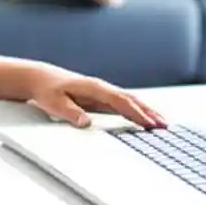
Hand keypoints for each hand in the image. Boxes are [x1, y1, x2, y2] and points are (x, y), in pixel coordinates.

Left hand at [26, 70, 166, 129]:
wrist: (40, 79)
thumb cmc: (47, 90)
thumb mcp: (54, 103)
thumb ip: (70, 112)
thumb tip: (85, 123)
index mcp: (93, 87)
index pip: (119, 101)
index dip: (135, 112)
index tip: (149, 123)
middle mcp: (101, 88)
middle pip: (130, 99)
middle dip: (148, 112)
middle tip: (165, 126)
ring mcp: (102, 92)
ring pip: (129, 101)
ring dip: (146, 111)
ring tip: (162, 124)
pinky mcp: (100, 98)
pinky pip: (123, 104)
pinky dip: (136, 111)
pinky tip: (144, 120)